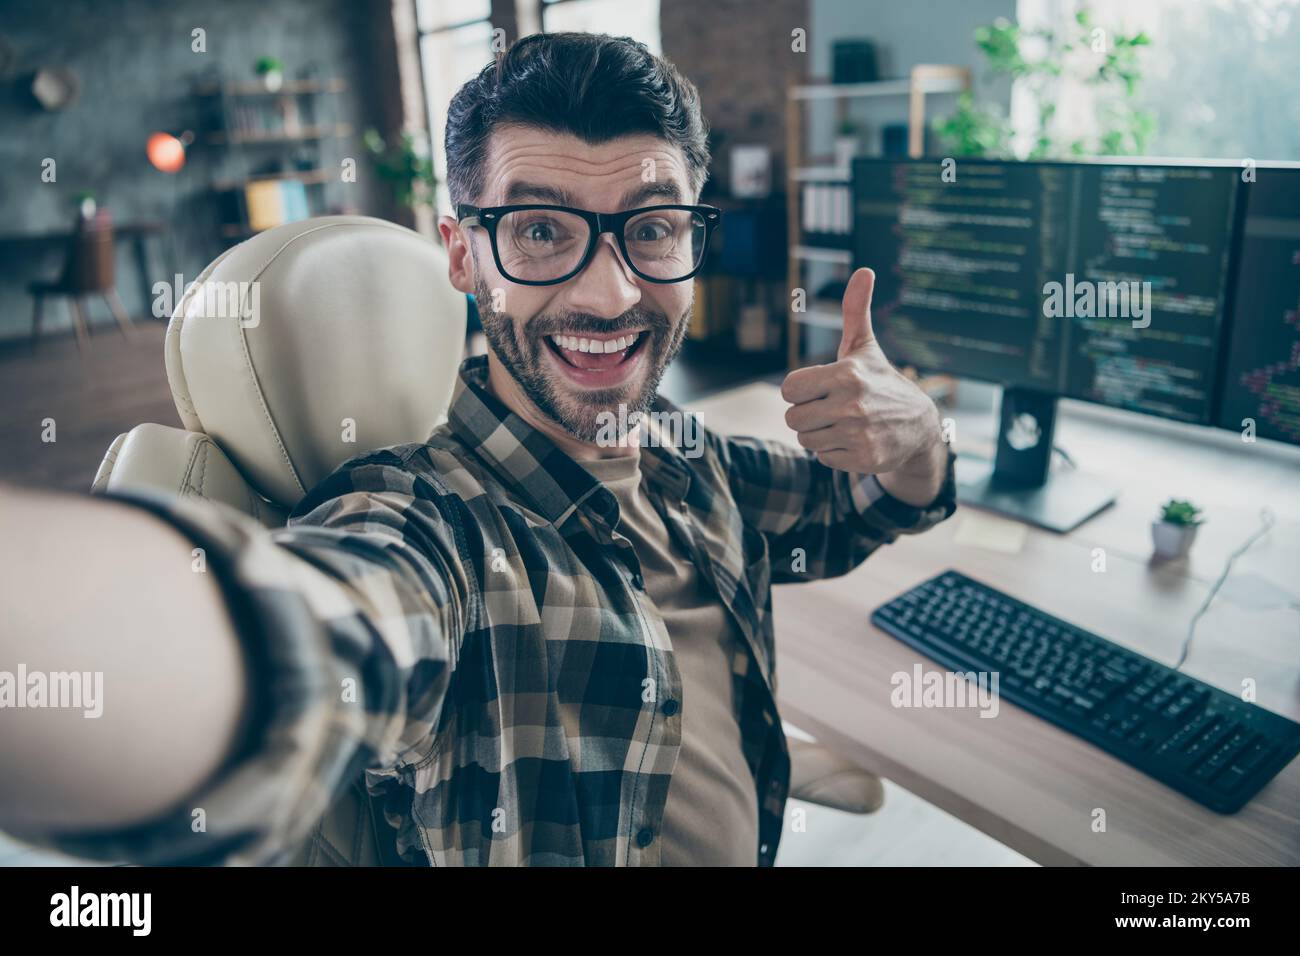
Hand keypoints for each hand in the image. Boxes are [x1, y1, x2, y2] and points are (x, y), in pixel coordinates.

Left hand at [781, 268, 945, 504]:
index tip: (818, 388)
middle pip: (793, 418)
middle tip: (831, 409)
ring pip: (806, 440)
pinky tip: (854, 440)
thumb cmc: (881, 382)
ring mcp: (858, 434)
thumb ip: (855, 310)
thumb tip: (864, 271)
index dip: (799, 390)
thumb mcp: (865, 347)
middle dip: (807, 414)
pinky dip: (834, 452)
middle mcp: (852, 405)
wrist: (920, 426)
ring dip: (819, 434)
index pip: (789, 389)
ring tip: (844, 424)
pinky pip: (823, 459)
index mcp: (847, 374)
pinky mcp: (863, 459)